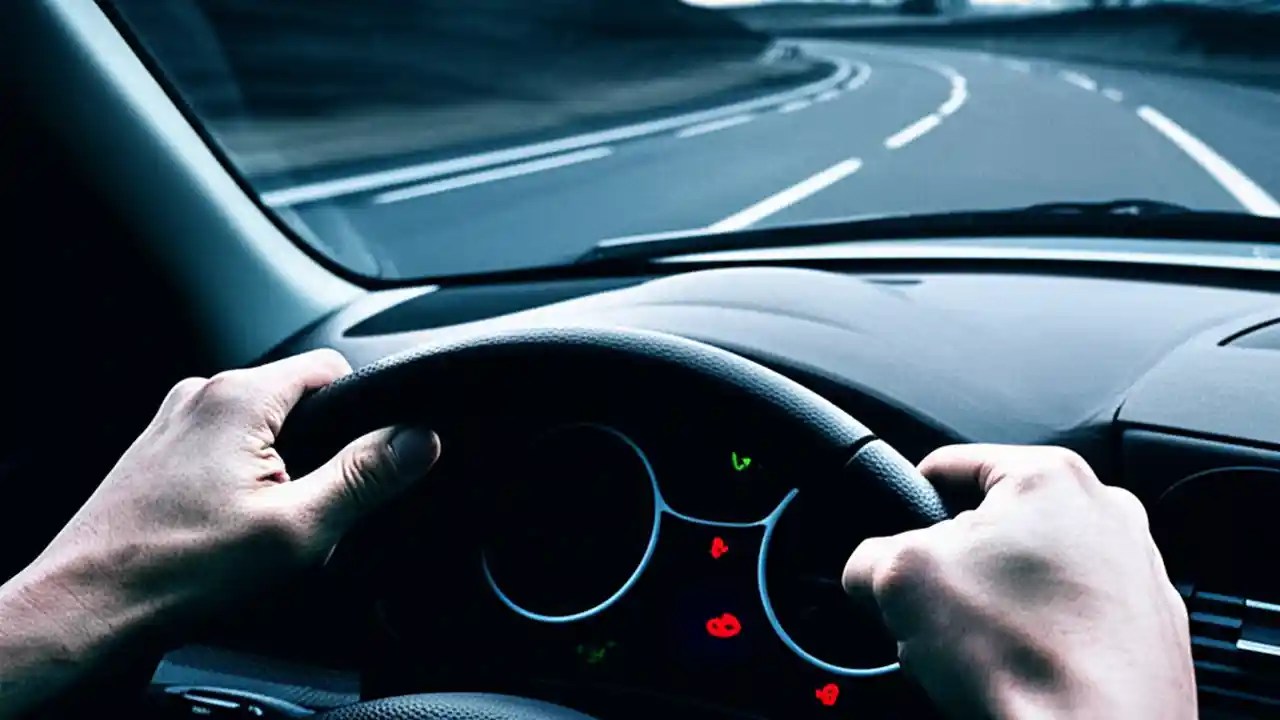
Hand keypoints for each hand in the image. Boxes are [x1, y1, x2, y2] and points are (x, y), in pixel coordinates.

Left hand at [0, 350, 437, 715]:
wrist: (88, 605)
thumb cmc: (180, 568)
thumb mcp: (298, 528)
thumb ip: (366, 477)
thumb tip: (420, 438)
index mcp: (240, 396)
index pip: (334, 370)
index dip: (363, 415)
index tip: (364, 463)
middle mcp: (203, 395)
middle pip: (298, 405)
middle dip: (317, 454)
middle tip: (306, 514)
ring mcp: (174, 423)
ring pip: (262, 432)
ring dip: (278, 474)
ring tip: (261, 531)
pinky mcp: (159, 454)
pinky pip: (225, 453)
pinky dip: (242, 485)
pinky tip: (229, 533)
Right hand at [842, 445, 1194, 719]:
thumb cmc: (1022, 660)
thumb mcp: (899, 580)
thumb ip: (868, 555)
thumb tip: (869, 570)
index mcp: (1050, 478)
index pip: (947, 466)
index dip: (904, 508)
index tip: (895, 550)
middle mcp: (1108, 515)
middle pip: (991, 527)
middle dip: (956, 568)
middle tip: (936, 613)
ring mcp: (1139, 575)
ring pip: (1031, 577)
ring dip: (997, 607)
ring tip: (981, 651)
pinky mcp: (1152, 633)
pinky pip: (1070, 622)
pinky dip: (1040, 641)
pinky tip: (1021, 672)